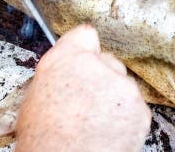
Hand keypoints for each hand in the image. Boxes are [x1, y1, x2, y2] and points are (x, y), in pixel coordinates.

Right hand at [15, 24, 151, 151]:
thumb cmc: (43, 140)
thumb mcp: (35, 97)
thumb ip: (57, 75)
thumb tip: (65, 76)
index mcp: (66, 58)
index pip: (85, 35)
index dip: (85, 50)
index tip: (86, 59)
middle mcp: (97, 65)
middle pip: (107, 62)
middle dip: (102, 79)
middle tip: (88, 104)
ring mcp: (121, 86)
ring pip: (123, 86)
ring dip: (115, 101)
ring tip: (97, 124)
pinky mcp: (139, 110)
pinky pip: (136, 109)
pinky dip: (127, 120)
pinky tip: (109, 133)